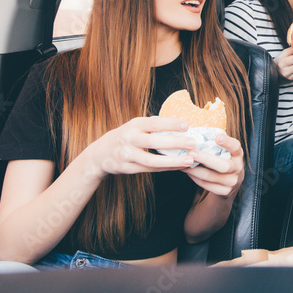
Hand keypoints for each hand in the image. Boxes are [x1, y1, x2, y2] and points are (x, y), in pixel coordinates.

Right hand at [84, 116, 198, 178]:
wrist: (100, 153)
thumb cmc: (127, 136)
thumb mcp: (135, 126)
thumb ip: (153, 126)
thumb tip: (182, 126)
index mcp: (134, 125)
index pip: (154, 123)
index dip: (170, 123)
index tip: (187, 125)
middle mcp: (129, 139)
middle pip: (154, 142)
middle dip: (175, 143)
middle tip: (192, 143)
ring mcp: (127, 155)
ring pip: (152, 160)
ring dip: (173, 161)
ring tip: (189, 160)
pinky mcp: (128, 168)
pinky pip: (150, 169)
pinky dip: (166, 168)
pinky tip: (179, 166)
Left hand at [183, 133, 244, 197]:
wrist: (231, 183)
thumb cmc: (224, 160)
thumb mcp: (225, 152)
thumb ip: (215, 146)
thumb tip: (194, 137)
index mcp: (238, 155)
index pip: (235, 147)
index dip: (227, 142)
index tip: (217, 137)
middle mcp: (237, 168)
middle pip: (223, 166)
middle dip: (205, 159)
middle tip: (191, 152)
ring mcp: (232, 182)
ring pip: (210, 177)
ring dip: (194, 169)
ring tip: (184, 162)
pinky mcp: (224, 192)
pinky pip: (206, 185)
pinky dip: (195, 177)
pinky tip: (188, 171)